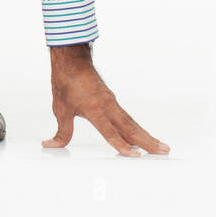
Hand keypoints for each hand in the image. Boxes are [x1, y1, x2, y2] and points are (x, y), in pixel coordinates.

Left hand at [43, 45, 167, 155]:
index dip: (122, 145)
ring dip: (146, 135)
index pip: (111, 132)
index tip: (135, 155)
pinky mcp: (112, 100)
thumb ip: (61, 131)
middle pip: (130, 128)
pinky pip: (127, 117)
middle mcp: (108, 106)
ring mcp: (112, 103)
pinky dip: (136, 128)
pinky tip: (142, 135)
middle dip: (147, 142)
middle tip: (163, 151)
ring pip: (131, 123)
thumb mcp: (60, 109)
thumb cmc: (66, 81)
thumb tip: (52, 144)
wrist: (72, 61)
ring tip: (161, 146)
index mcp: (95, 109)